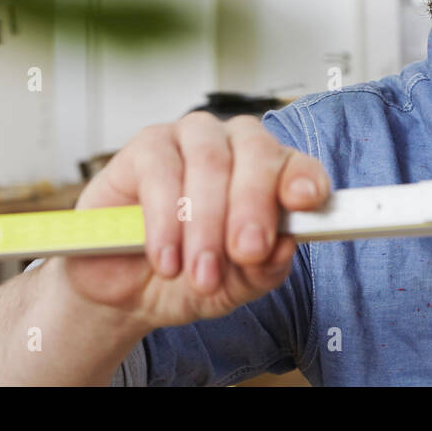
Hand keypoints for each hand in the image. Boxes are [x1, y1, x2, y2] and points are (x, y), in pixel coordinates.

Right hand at [59, 112, 331, 329]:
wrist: (126, 291)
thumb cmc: (190, 276)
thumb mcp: (233, 286)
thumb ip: (262, 269)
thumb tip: (284, 246)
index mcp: (270, 173)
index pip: (297, 165)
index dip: (304, 179)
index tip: (305, 202)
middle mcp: (236, 146)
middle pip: (257, 153)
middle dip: (253, 206)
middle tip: (247, 251)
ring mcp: (191, 139)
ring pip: (209, 162)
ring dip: (206, 222)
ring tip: (200, 274)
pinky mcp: (145, 147)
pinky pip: (159, 171)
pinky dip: (165, 221)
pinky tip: (166, 259)